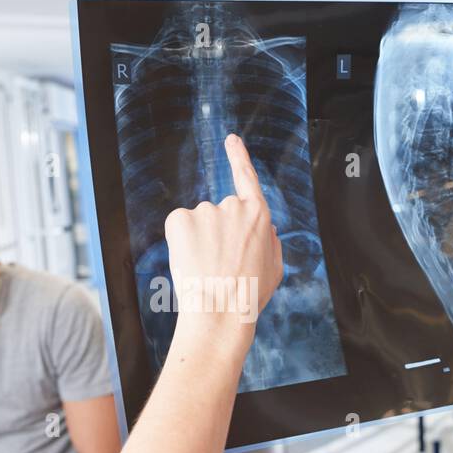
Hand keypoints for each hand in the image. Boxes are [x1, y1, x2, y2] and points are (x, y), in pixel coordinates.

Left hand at [163, 134, 283, 351]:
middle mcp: (233, 206)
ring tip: (206, 270)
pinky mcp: (180, 218)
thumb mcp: (274, 269)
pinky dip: (180, 243)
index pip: (246, 177)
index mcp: (259, 215)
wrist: (221, 311)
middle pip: (218, 214)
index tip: (230, 140)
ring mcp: (205, 210)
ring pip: (197, 224)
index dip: (238, 156)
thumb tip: (267, 231)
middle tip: (218, 266)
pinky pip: (178, 228)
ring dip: (197, 242)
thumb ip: (271, 244)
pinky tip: (190, 262)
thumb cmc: (249, 296)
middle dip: (215, 234)